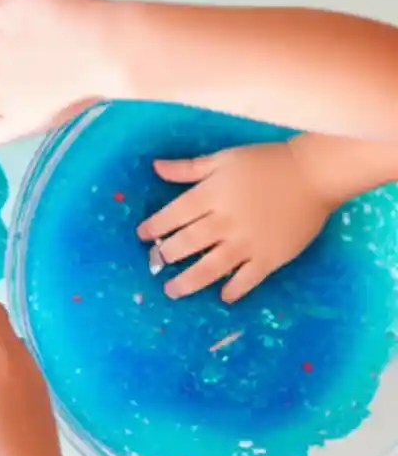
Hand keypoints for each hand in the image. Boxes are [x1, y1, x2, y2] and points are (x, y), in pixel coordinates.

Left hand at [137, 139, 340, 302]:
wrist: (313, 174)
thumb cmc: (265, 163)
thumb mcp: (222, 159)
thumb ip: (188, 168)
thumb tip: (155, 167)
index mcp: (211, 195)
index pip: (173, 215)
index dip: (154, 226)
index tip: (142, 235)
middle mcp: (225, 221)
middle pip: (187, 243)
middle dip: (167, 254)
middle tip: (157, 261)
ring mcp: (248, 242)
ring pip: (211, 267)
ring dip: (188, 282)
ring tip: (172, 291)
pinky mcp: (270, 257)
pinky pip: (247, 279)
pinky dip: (234, 289)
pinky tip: (223, 296)